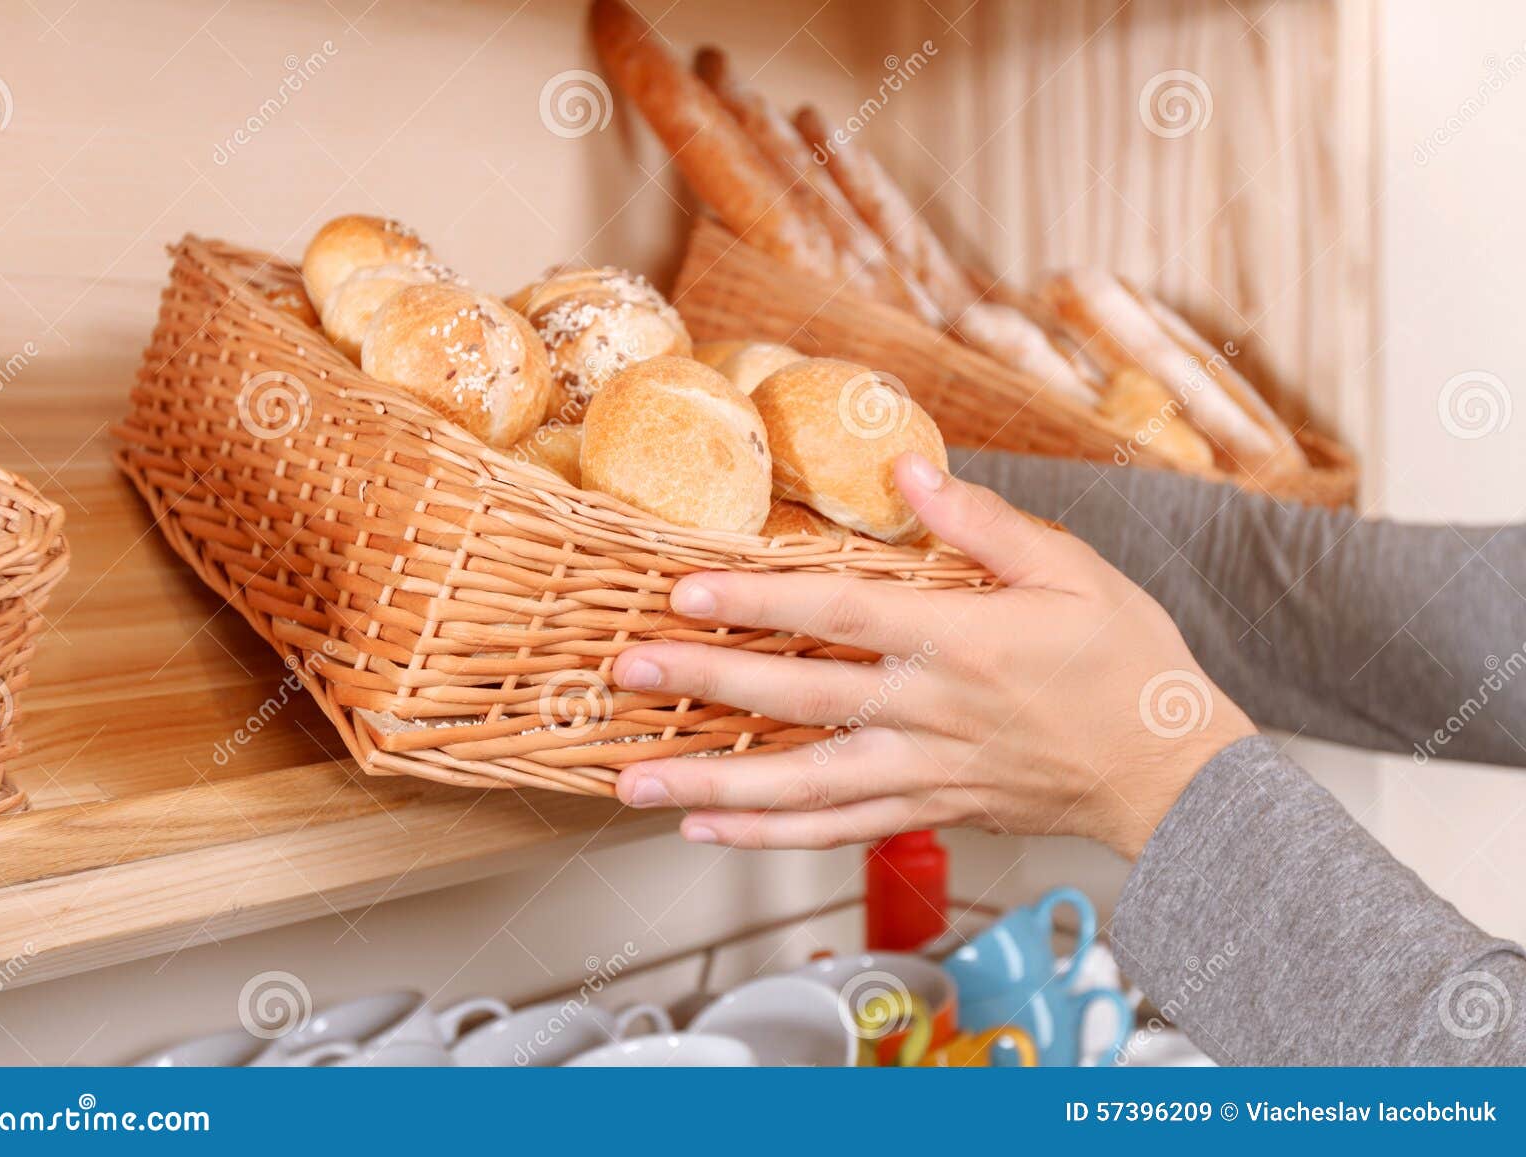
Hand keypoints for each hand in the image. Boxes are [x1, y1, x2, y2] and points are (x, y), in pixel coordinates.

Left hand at [612, 454, 1255, 858]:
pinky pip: (835, 831)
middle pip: (799, 699)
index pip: (840, 615)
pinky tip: (706, 831)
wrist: (1173, 773)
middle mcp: (932, 712)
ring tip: (634, 784)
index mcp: (962, 640)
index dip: (757, 602)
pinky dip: (767, 835)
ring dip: (712, 785)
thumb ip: (984, 522)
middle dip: (706, 686)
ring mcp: (925, 772)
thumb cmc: (1128, 664)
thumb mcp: (1073, 570)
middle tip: (627, 674)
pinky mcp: (928, 810)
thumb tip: (909, 471)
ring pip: (801, 785)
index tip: (685, 593)